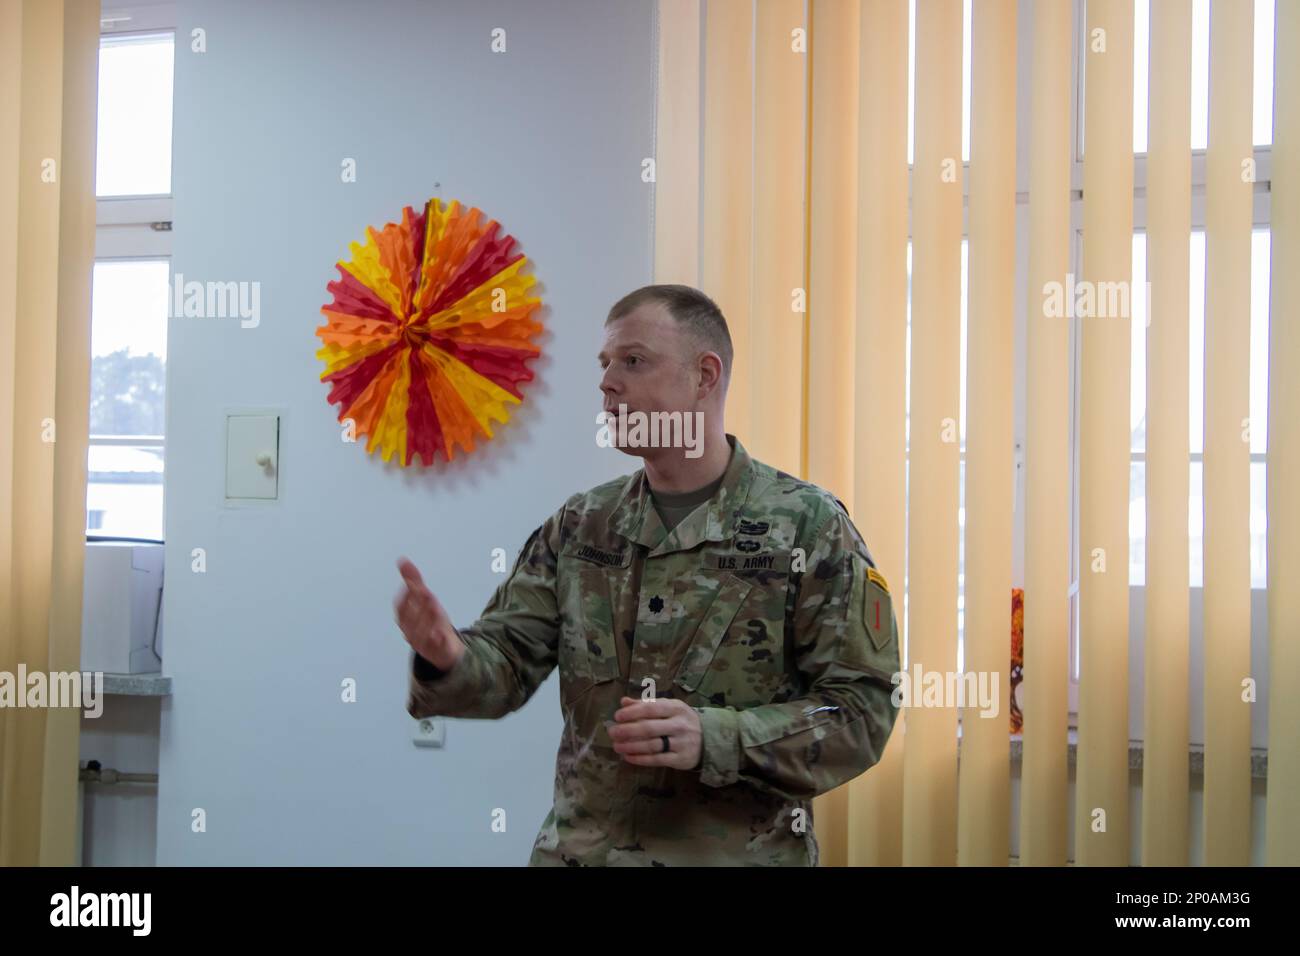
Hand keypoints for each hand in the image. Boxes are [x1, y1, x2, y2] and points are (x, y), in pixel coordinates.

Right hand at [393, 557, 464, 671]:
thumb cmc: (431, 621)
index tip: (412, 586)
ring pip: (421, 634)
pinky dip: (437, 640)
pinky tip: (441, 633)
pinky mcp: (438, 651)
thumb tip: (402, 560)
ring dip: (427, 620)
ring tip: (434, 607)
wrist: (445, 649)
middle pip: (411, 621)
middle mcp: (411, 633)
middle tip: (426, 593)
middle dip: (418, 606)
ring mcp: (424, 643)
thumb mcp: (424, 599)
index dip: (404, 598)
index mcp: (406, 621)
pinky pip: (436, 647)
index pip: (401, 610)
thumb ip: (413, 581)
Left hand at [609, 696, 701, 770]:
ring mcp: (681, 743)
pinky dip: (640, 759)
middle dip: (627, 731)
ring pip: (651, 745)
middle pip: (649, 728)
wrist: (709, 739)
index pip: (651, 708)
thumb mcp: (669, 708)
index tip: (617, 716)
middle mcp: (679, 724)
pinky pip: (657, 760)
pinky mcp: (680, 759)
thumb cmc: (682, 720)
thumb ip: (646, 704)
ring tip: (617, 746)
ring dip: (631, 746)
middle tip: (612, 733)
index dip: (633, 712)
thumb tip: (624, 702)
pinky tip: (628, 757)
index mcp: (676, 708)